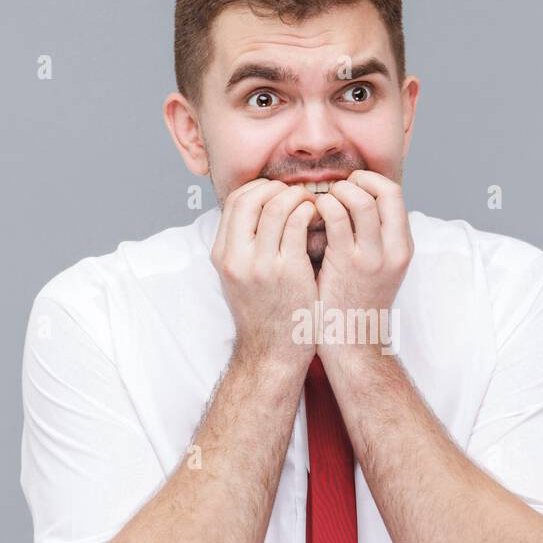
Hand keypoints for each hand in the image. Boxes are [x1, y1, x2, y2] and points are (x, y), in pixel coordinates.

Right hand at [212, 179, 318, 373]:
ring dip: (297, 198)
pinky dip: (310, 213)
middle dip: (277, 188)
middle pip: (252, 198)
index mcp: (223, 255)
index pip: (235, 202)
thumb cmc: (263, 315)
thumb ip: (243, 246)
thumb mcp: (239, 278)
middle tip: (296, 194)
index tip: (277, 192)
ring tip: (311, 204)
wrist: (272, 353)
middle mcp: (237, 257)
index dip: (258, 189)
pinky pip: (299, 225)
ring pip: (277, 207)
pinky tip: (319, 220)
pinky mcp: (289, 271)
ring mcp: (262, 264)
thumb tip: (259, 210)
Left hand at [312, 170, 413, 364]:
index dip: (370, 181)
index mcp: (402, 247)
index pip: (394, 193)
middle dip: (355, 182)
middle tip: (333, 191)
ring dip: (336, 193)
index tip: (349, 187)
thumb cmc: (354, 304)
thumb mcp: (376, 269)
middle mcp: (393, 250)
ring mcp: (372, 257)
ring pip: (360, 200)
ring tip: (320, 204)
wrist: (350, 342)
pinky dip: (321, 208)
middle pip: (384, 191)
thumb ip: (371, 239)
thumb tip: (351, 204)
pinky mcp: (346, 264)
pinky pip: (335, 218)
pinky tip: (309, 218)